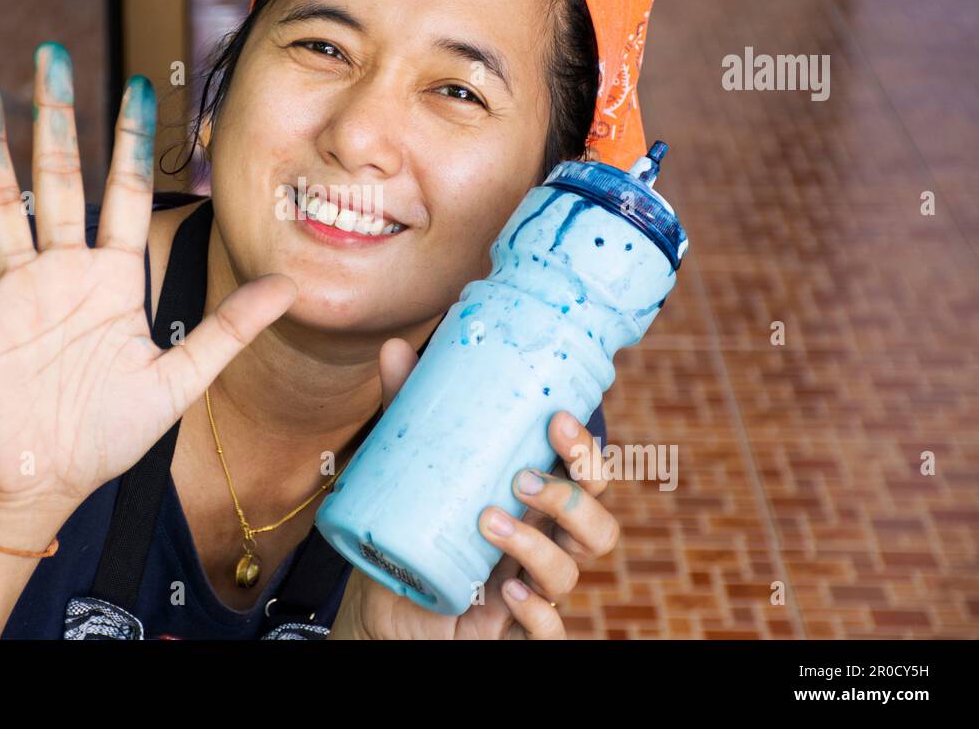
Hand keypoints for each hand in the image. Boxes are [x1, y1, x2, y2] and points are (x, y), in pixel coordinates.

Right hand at [0, 44, 296, 526]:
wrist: (47, 482)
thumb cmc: (109, 432)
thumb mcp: (179, 378)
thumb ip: (229, 330)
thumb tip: (290, 286)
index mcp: (112, 279)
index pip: (123, 192)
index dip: (129, 140)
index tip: (140, 84)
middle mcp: (64, 271)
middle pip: (59, 178)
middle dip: (56, 118)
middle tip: (52, 55)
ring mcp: (17, 291)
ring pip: (2, 205)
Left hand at [329, 338, 619, 638]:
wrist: (382, 605)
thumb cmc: (412, 530)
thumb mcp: (409, 470)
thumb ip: (409, 413)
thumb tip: (397, 348)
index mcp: (533, 504)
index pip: (585, 478)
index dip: (586, 451)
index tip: (556, 418)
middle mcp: (542, 545)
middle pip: (599, 526)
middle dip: (572, 497)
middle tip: (521, 478)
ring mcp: (530, 590)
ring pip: (572, 574)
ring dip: (539, 545)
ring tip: (489, 520)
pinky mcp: (508, 629)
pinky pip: (550, 632)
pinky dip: (536, 612)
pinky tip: (504, 588)